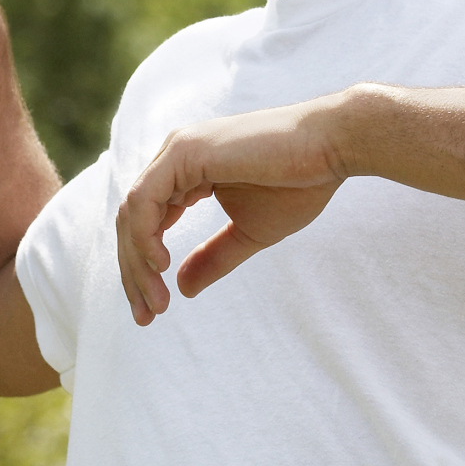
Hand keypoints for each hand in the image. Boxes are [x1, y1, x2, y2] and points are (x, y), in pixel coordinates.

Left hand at [115, 97, 353, 324]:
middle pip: (132, 222)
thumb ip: (214, 257)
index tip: (154, 311)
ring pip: (133, 214)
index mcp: (186, 173)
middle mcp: (174, 157)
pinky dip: (145, 236)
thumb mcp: (249, 233)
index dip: (143, 270)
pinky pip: (145, 200)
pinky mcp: (186, 151)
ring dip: (137, 263)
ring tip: (156, 300)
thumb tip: (181, 288)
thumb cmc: (299, 183)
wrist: (331, 149)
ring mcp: (178, 150)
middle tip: (147, 316)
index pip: (147, 224)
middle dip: (135, 274)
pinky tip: (160, 265)